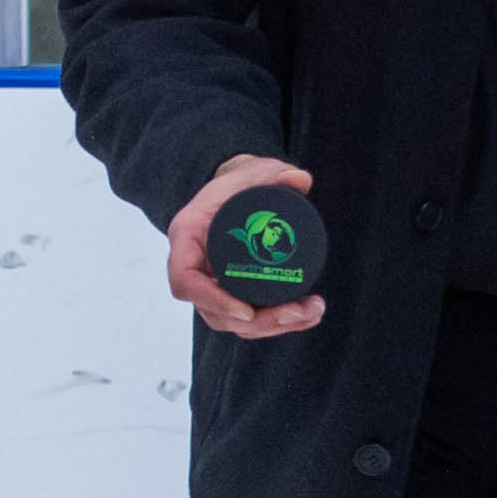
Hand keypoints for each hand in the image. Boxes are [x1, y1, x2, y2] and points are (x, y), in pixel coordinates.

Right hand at [167, 155, 328, 340]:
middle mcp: (195, 267)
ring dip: (274, 326)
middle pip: (215, 313)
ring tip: (311, 311)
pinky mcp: (233, 294)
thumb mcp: (255, 171)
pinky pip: (251, 319)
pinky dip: (280, 322)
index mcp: (187, 237)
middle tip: (297, 311)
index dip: (213, 301)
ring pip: (235, 323)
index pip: (185, 281)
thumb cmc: (240, 182)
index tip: (247, 311)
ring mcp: (212, 285)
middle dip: (259, 322)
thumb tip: (300, 180)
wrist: (240, 192)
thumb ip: (274, 172)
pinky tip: (309, 315)